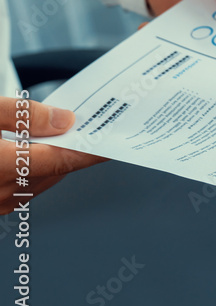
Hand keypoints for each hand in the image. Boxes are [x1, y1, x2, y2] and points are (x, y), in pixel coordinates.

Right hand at [1, 98, 105, 214]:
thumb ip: (21, 114)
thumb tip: (61, 120)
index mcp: (1, 167)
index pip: (62, 160)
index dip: (92, 151)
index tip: (114, 143)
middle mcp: (2, 191)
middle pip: (55, 169)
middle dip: (73, 147)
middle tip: (87, 126)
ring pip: (42, 178)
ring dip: (54, 158)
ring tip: (59, 132)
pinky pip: (25, 185)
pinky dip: (36, 168)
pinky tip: (32, 149)